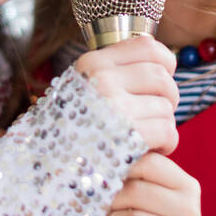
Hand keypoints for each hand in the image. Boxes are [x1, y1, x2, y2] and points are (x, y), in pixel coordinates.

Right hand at [74, 35, 178, 154]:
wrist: (46, 169)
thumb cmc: (69, 131)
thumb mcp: (80, 89)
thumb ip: (111, 74)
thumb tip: (160, 62)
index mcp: (92, 64)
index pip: (147, 46)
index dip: (165, 63)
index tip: (163, 79)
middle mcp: (102, 80)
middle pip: (161, 77)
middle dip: (169, 97)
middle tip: (159, 114)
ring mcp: (114, 108)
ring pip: (165, 106)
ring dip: (166, 124)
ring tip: (153, 136)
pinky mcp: (127, 135)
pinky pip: (167, 130)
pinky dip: (168, 142)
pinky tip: (156, 149)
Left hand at [103, 153, 200, 215]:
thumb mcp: (153, 198)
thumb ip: (136, 178)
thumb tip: (102, 166)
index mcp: (187, 186)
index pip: (148, 163)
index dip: (121, 171)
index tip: (112, 184)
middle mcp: (190, 211)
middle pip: (137, 192)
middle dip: (111, 202)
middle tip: (103, 212)